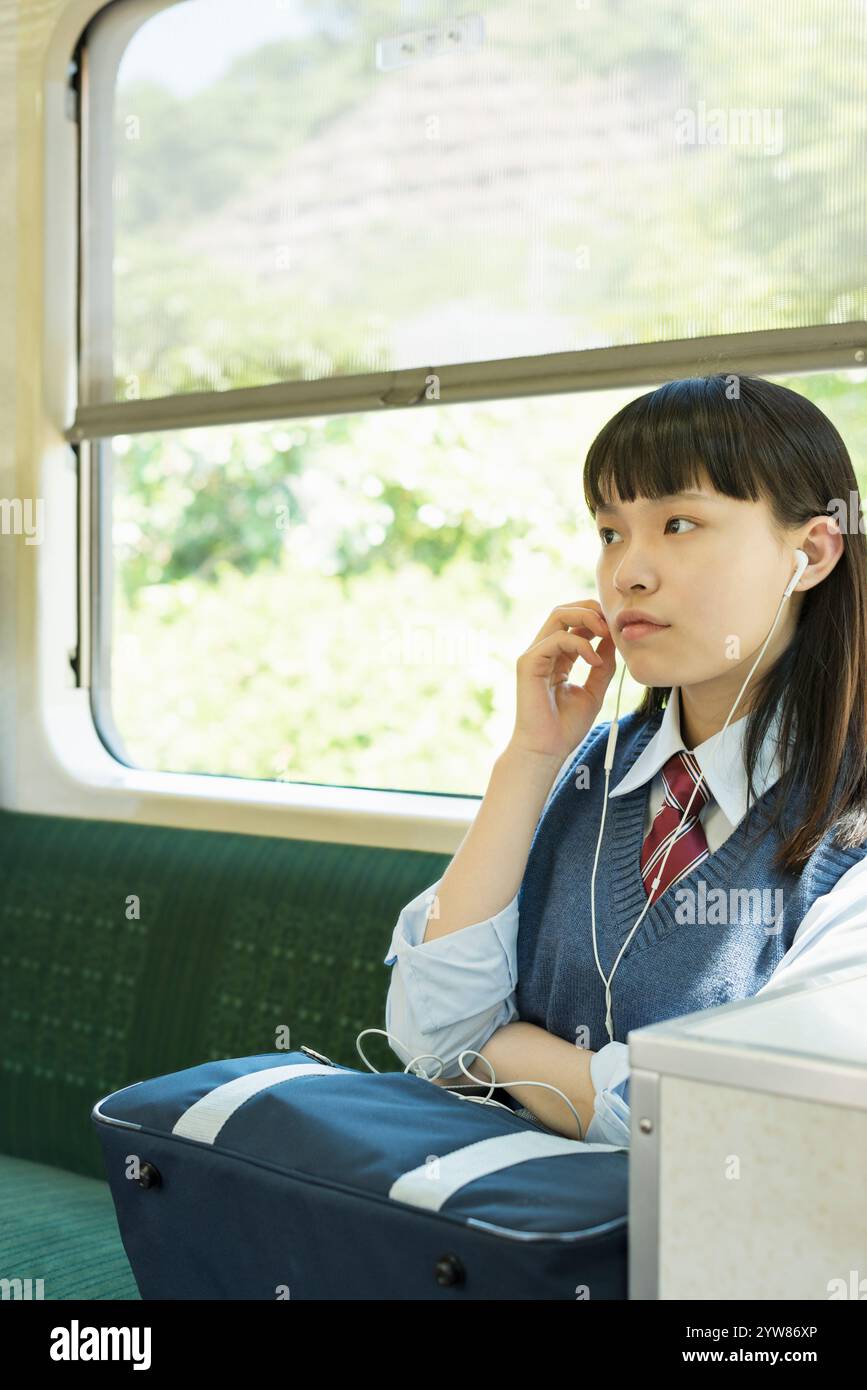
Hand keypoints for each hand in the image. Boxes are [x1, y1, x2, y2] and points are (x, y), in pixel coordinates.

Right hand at [509, 599, 617, 762]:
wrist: (547, 750)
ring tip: (606, 634)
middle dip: (592, 610)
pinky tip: (594, 660)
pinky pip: (556, 639)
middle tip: (613, 624)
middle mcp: (543, 652)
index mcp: (557, 657)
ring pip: (558, 615)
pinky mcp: (528, 663)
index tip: (618, 629)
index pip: (574, 623)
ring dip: (587, 618)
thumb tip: (614, 641)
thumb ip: (602, 665)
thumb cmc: (565, 727)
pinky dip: (580, 645)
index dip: (597, 618)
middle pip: (564, 611)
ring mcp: (534, 655)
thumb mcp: (594, 691)